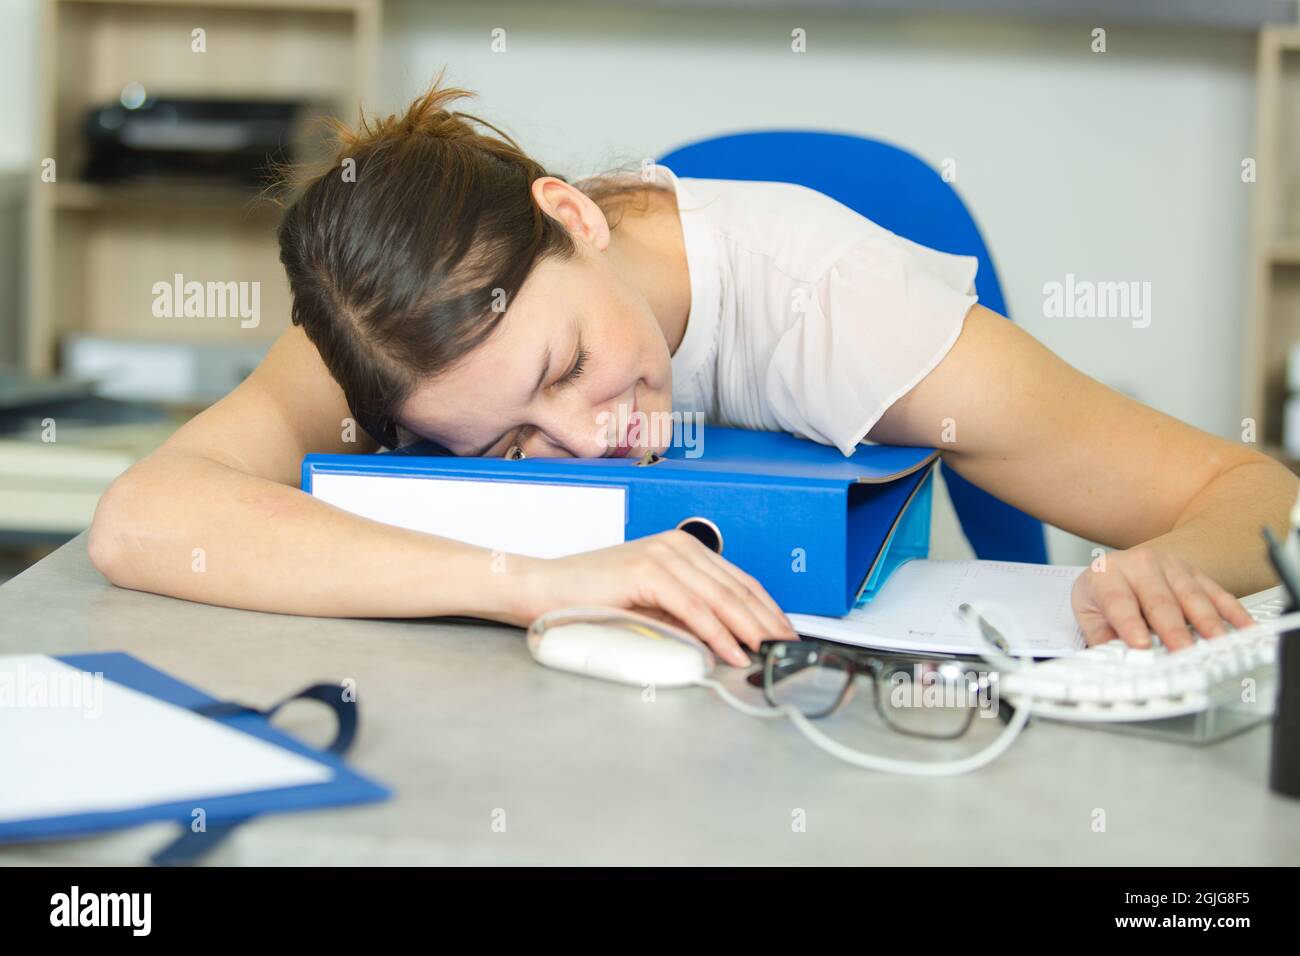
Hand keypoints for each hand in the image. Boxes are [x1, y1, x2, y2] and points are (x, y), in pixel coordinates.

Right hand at [514, 530, 796, 665]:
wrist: (542, 588)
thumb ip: (685, 614)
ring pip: (721, 598)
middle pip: (737, 588)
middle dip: (767, 622)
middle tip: (788, 650)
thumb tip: (727, 640)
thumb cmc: (590, 598)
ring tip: (770, 655)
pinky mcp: (647, 570)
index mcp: (682, 547)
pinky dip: (718, 634)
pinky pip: (694, 608)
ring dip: (750, 630)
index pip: (739, 580)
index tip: (785, 635)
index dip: (767, 609)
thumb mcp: (650, 604)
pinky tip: (734, 652)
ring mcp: (662, 554)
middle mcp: (677, 545)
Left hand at [1070, 547, 1253, 650]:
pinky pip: (1218, 593)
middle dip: (1174, 629)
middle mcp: (1140, 566)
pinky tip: (1245, 628)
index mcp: (1107, 575)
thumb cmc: (1104, 591)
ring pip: (1192, 596)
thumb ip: (1099, 637)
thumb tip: (1111, 661)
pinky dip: (1233, 612)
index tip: (1139, 645)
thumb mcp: (1087, 611)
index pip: (1118, 601)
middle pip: (1159, 600)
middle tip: (1183, 652)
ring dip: (1207, 623)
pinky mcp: (1195, 573)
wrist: (1120, 564)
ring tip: (1216, 644)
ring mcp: (1171, 567)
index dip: (1129, 624)